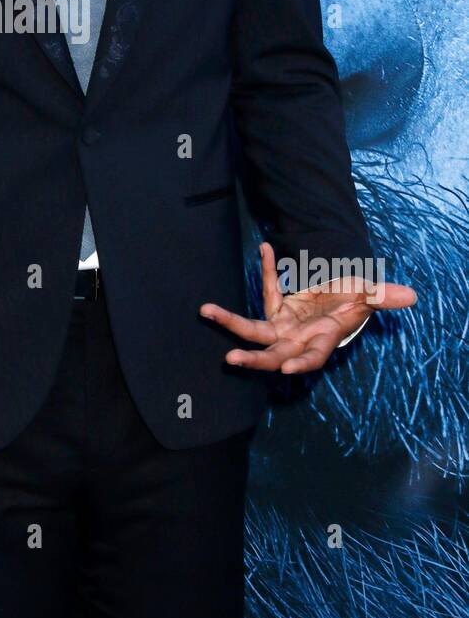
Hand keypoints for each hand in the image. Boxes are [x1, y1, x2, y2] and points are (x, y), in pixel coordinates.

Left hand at [200, 241, 416, 373]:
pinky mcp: (276, 309)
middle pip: (272, 353)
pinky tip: (264, 248)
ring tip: (207, 312)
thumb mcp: (369, 298)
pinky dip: (267, 270)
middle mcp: (297, 338)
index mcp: (321, 340)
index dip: (301, 364)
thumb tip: (411, 295)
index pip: (311, 357)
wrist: (344, 299)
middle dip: (253, 359)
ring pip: (253, 330)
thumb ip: (383, 296)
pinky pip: (269, 289)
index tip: (285, 370)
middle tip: (230, 359)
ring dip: (231, 323)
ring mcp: (283, 326)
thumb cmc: (356, 304)